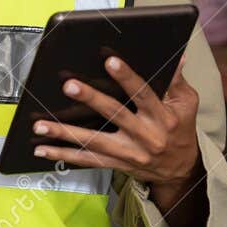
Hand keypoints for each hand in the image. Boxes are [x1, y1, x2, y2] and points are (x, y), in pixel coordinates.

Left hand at [32, 55, 200, 186]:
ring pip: (93, 142)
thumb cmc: (180, 129)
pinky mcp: (116, 164)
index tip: (110, 61)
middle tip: (69, 86)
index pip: (143, 94)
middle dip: (91, 99)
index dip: (127, 78)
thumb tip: (176, 55)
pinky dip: (63, 155)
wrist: (180, 170)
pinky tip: (42, 149)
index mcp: (162, 117)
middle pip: (115, 115)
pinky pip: (86, 161)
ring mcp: (129, 153)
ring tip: (40, 125)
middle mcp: (145, 136)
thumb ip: (176, 81)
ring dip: (64, 134)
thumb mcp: (186, 104)